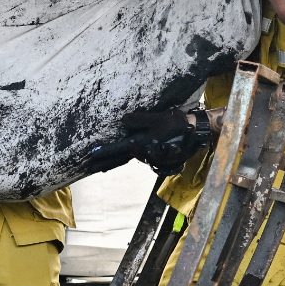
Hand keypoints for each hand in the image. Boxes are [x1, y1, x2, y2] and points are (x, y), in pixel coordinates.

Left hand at [84, 108, 210, 175]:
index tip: (92, 155)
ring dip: (114, 162)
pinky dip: (125, 159)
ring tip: (101, 163)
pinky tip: (121, 157)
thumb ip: (140, 120)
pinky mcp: (154, 154)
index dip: (105, 152)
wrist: (195, 132)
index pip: (119, 149)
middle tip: (89, 167)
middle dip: (105, 163)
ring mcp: (149, 155)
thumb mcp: (157, 119)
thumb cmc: (176, 123)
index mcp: (142, 144)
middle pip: (120, 160)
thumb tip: (123, 120)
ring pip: (127, 160)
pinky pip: (135, 157)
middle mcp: (143, 153)